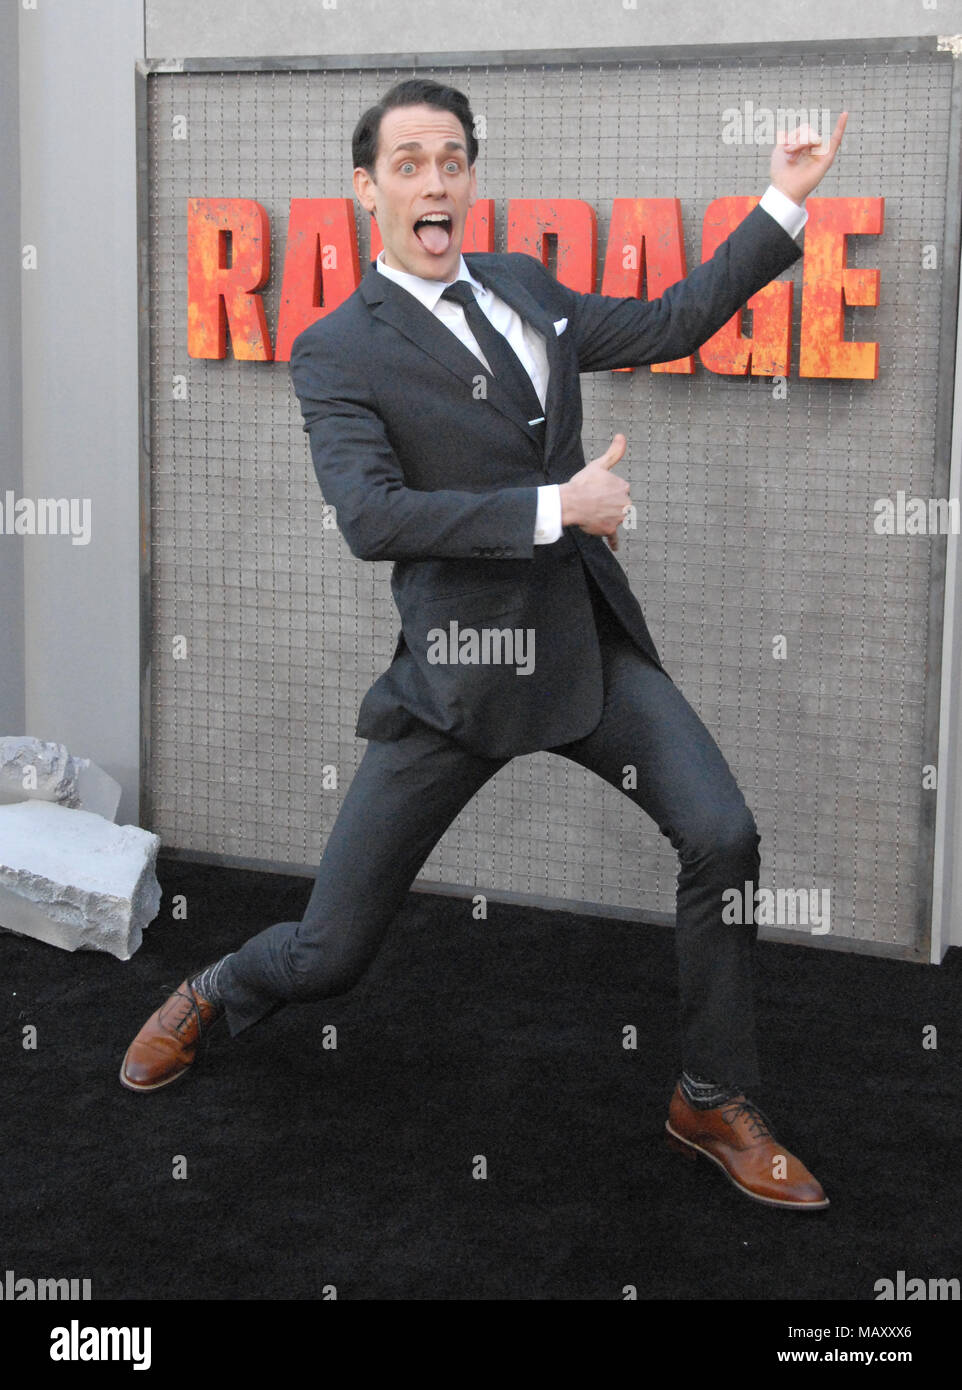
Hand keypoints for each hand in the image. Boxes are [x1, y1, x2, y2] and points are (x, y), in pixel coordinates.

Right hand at [559, 433, 630, 551]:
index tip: (596, 490)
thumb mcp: (599, 465)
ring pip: (613, 518)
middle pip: (617, 506)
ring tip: (591, 513)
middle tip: (592, 502)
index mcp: (624, 488)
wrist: (570, 503)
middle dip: (607, 505)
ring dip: (605, 517)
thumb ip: (614, 452)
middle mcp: (625, 504)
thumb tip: (622, 435)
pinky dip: (614, 541)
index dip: (606, 491)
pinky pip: (613, 536)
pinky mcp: (609, 530)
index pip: (618, 491)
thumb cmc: (582, 483)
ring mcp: (618, 518)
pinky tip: (615, 548)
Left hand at [770, 109, 847, 204]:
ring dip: (801, 143)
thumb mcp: (779, 151)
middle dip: (797, 140)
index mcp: (804, 146)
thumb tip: (786, 131)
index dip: (793, 136)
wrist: (784, 188)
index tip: (784, 148)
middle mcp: (814, 149)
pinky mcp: (826, 159)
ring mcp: (821, 153)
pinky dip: (841, 126)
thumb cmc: (780, 173)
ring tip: (792, 156)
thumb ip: (785, 138)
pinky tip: (844, 114)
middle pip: (809, 131)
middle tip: (788, 153)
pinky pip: (836, 140)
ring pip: (814, 136)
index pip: (804, 129)